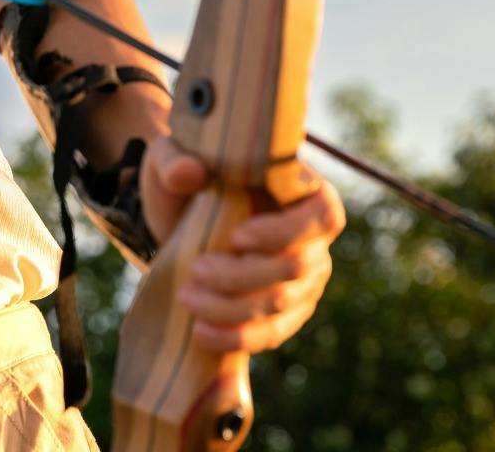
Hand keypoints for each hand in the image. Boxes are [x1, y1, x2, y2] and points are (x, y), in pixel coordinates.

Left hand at [140, 135, 345, 354]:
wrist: (179, 219)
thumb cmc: (187, 178)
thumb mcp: (171, 157)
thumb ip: (176, 159)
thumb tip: (188, 172)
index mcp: (303, 190)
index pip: (323, 215)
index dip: (287, 231)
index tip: (238, 236)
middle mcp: (314, 238)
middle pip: (296, 268)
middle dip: (241, 276)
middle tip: (196, 269)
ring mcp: (305, 279)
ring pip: (281, 305)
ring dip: (231, 308)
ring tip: (187, 297)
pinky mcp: (287, 312)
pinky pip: (272, 333)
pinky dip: (237, 337)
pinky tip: (201, 331)